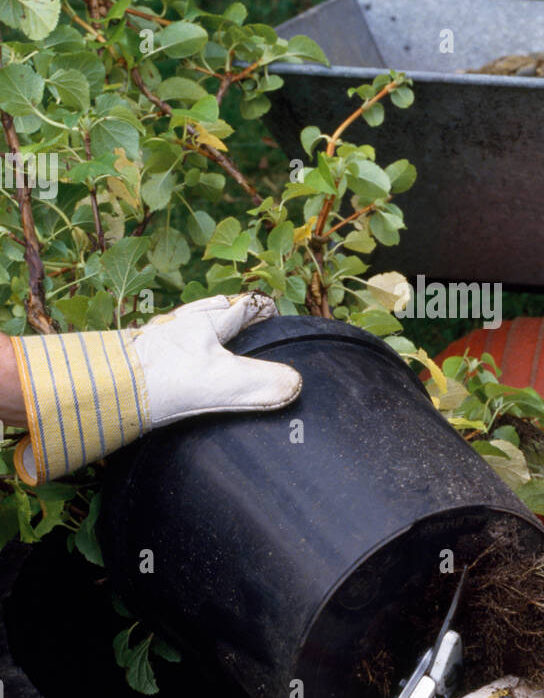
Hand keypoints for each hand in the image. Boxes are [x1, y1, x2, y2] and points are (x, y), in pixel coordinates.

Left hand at [11, 292, 301, 484]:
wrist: (95, 390)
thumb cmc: (158, 378)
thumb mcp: (220, 381)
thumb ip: (261, 383)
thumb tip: (294, 386)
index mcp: (210, 319)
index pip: (250, 306)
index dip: (269, 314)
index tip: (282, 327)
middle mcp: (185, 325)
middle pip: (222, 317)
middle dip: (241, 327)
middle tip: (259, 346)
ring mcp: (163, 344)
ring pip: (198, 338)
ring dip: (214, 350)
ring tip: (228, 373)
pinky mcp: (145, 364)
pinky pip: (178, 361)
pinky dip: (191, 370)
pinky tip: (191, 391)